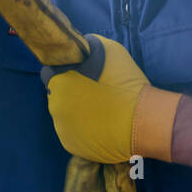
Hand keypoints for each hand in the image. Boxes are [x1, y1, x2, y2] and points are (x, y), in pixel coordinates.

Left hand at [40, 34, 182, 163]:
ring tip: (99, 112)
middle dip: (70, 94)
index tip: (78, 77)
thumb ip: (87, 46)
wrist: (141, 120)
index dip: (64, 74)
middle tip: (93, 95)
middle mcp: (54, 103)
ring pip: (64, 115)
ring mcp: (61, 126)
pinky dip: (82, 130)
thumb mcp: (108, 49)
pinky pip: (72, 133)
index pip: (50, 74)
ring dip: (76, 113)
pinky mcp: (69, 144)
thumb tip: (79, 49)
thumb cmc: (126, 82)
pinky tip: (99, 126)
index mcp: (58, 79)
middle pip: (56, 96)